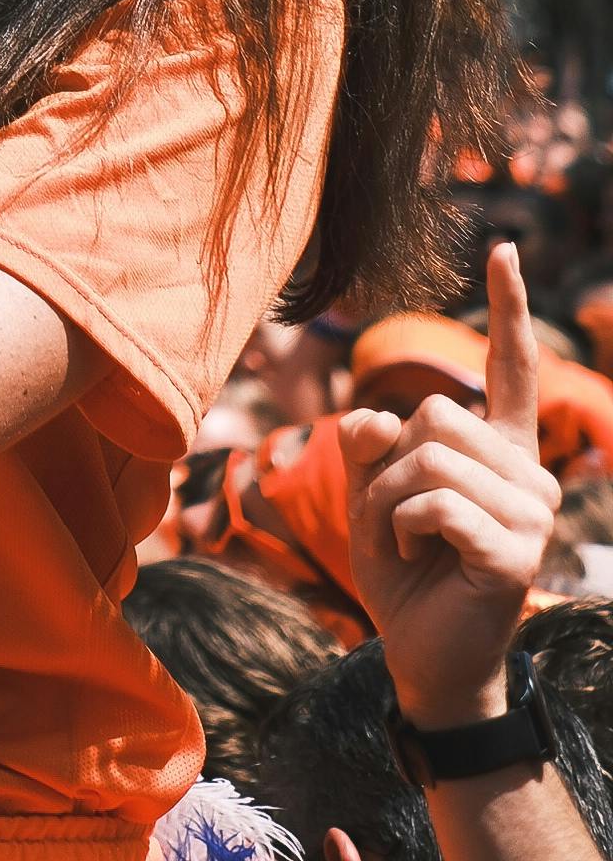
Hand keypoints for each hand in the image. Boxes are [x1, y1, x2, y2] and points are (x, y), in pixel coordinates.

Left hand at [340, 242, 560, 729]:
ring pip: (430, 455)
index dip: (507, 307)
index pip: (510, 368)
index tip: (503, 247)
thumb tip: (377, 418)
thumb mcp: (368, 488)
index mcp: (498, 450)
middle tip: (399, 516)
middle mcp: (526, 475)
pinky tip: (417, 557)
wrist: (420, 652)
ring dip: (390, 499)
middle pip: (435, 412)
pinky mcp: (516, 553)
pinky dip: (401, 526)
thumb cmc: (401, 565)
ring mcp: (530, 515)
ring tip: (407, 540)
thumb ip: (368, 439)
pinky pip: (433, 503)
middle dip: (390, 462)